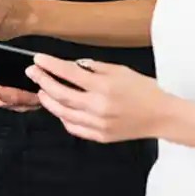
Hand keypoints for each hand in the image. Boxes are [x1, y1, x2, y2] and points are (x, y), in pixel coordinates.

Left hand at [25, 55, 172, 141]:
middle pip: (61, 94)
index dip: (50, 65)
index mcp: (104, 86)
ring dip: (49, 101)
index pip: (69, 74)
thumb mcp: (120, 70)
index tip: (38, 59)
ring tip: (42, 90)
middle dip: (43, 81)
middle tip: (32, 72)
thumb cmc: (144, 90)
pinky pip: (74, 127)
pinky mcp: (100, 136)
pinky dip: (63, 118)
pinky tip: (59, 109)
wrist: (162, 116)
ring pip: (63, 113)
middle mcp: (99, 106)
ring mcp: (98, 124)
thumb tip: (72, 66)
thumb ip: (94, 67)